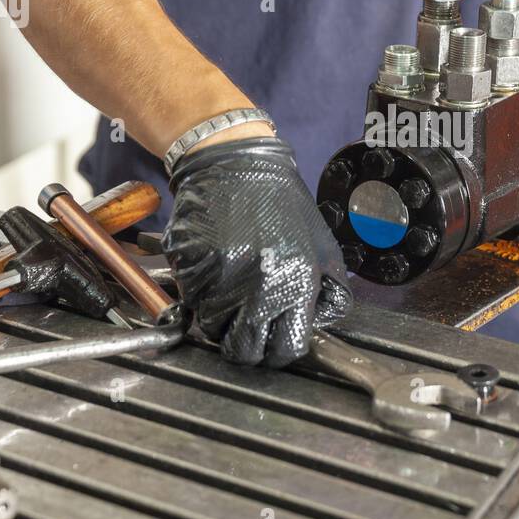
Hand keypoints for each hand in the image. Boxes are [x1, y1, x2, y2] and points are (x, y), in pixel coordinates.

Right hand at [163, 137, 351, 366]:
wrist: (235, 166)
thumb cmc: (280, 206)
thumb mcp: (324, 249)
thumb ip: (329, 294)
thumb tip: (314, 328)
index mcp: (296, 285)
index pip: (284, 350)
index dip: (279, 351)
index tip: (274, 341)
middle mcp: (257, 288)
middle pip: (243, 352)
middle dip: (246, 345)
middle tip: (248, 326)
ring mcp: (219, 280)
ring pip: (213, 329)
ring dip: (221, 317)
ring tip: (233, 285)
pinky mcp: (189, 269)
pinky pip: (191, 302)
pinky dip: (200, 294)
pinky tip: (216, 267)